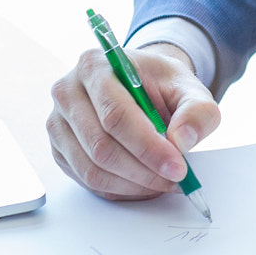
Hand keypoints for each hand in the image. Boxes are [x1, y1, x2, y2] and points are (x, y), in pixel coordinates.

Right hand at [47, 42, 220, 199]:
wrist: (139, 86)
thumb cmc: (159, 85)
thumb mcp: (189, 87)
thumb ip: (197, 110)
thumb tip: (182, 140)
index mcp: (95, 65)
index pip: (116, 114)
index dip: (148, 146)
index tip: (177, 167)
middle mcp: (68, 92)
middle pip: (101, 145)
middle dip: (143, 170)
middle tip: (175, 178)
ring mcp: (58, 123)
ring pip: (92, 168)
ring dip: (132, 184)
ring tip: (163, 181)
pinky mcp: (59, 149)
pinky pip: (86, 180)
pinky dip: (119, 188)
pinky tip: (143, 182)